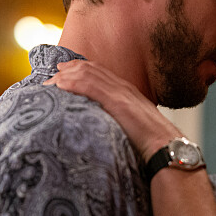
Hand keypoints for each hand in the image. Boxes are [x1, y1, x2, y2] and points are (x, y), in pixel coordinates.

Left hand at [44, 60, 181, 159]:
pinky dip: (73, 83)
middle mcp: (123, 87)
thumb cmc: (152, 144)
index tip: (62, 72)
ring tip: (49, 84)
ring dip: (65, 77)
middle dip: (68, 70)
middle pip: (90, 69)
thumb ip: (119, 121)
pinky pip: (91, 87)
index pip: (99, 72)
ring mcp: (120, 93)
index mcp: (127, 91)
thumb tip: (105, 129)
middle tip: (50, 77)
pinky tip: (60, 86)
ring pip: (87, 75)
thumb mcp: (134, 126)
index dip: (79, 69)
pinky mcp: (117, 102)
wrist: (166, 147)